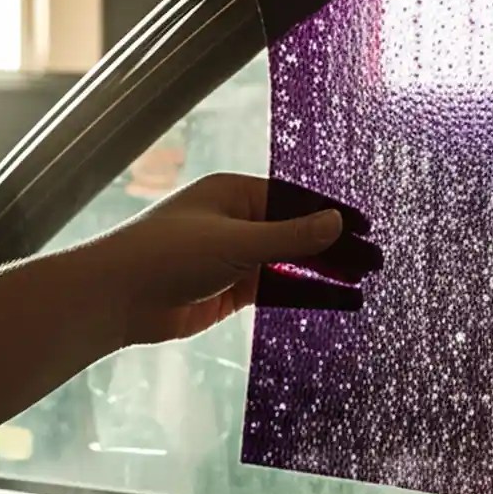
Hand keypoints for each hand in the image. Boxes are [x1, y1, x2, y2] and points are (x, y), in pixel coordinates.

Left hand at [81, 173, 378, 346]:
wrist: (116, 298)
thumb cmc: (168, 254)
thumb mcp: (237, 242)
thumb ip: (291, 237)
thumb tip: (338, 223)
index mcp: (234, 193)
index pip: (296, 199)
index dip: (332, 214)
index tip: (367, 227)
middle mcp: (237, 221)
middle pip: (297, 232)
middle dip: (335, 247)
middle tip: (376, 260)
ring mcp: (234, 257)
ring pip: (290, 263)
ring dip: (325, 272)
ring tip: (365, 281)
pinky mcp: (230, 291)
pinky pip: (277, 290)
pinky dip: (306, 295)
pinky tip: (336, 300)